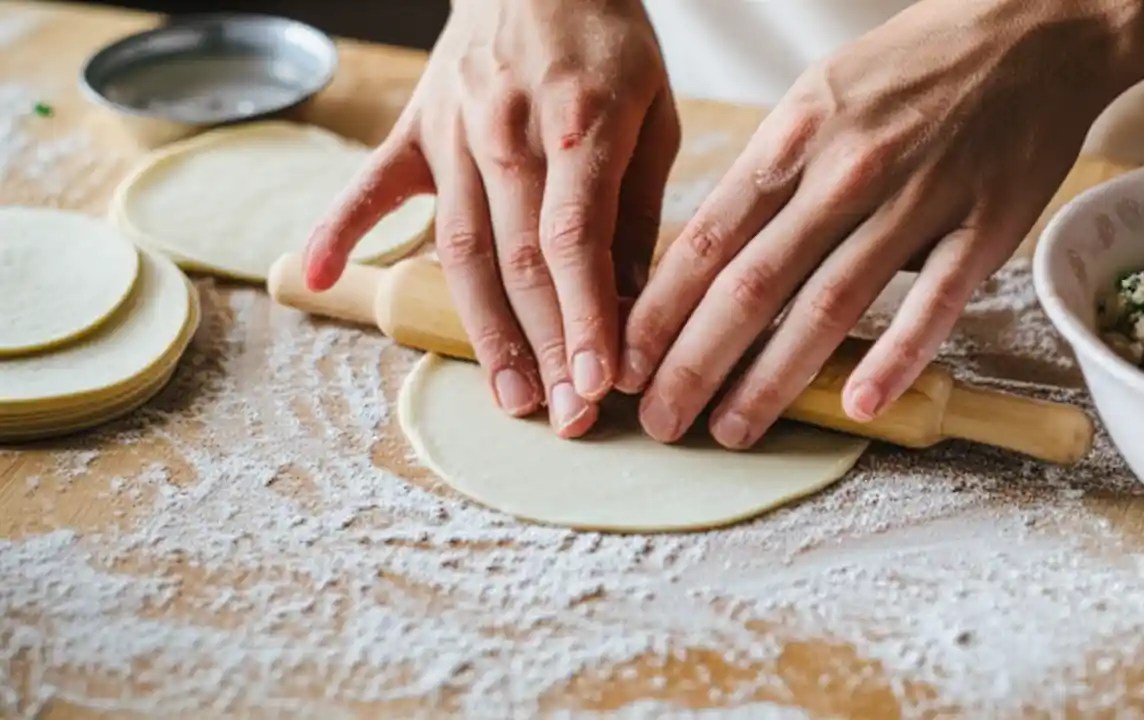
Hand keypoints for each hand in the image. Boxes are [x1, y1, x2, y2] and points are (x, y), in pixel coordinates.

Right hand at [305, 0, 678, 437]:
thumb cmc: (607, 42)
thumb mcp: (652, 116)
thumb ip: (635, 209)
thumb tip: (630, 302)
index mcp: (579, 127)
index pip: (574, 244)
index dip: (585, 321)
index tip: (598, 386)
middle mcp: (508, 135)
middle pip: (520, 263)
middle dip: (546, 348)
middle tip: (566, 417)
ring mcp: (453, 133)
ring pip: (462, 249)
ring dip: (483, 330)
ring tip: (507, 399)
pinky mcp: (415, 130)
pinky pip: (370, 185)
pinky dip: (339, 229)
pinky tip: (318, 280)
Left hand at [617, 0, 1132, 447]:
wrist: (1033, 25)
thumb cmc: (911, 67)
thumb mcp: (819, 97)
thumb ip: (771, 176)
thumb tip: (713, 258)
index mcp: (795, 137)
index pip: (707, 238)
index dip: (660, 309)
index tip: (625, 361)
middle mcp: (845, 171)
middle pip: (752, 283)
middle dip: (694, 362)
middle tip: (658, 419)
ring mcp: (918, 198)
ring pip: (829, 303)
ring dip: (772, 378)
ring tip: (731, 431)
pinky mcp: (986, 224)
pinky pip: (936, 301)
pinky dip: (897, 356)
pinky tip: (860, 406)